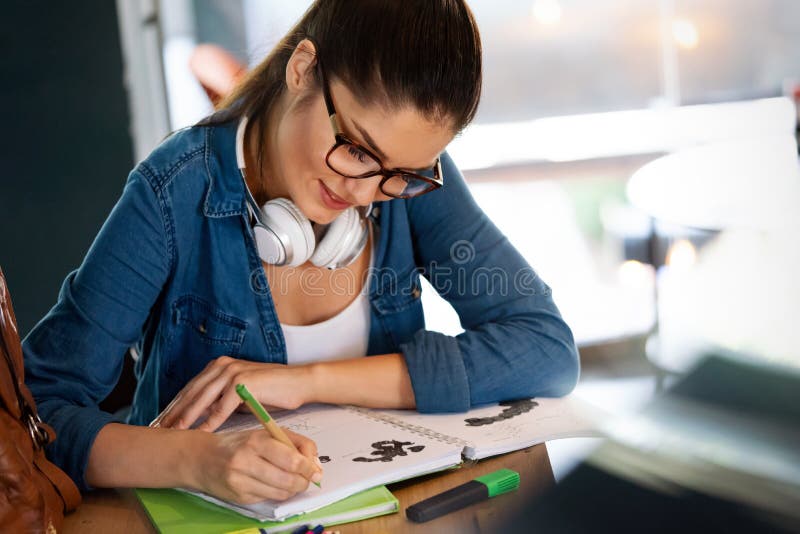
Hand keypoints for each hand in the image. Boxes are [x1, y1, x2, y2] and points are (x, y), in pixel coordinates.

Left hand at [154, 356, 310, 431]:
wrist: (297, 383)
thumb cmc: (272, 390)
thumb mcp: (239, 393)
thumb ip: (219, 399)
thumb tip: (199, 413)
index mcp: (219, 365)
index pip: (191, 388)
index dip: (174, 406)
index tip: (161, 422)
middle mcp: (222, 365)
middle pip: (191, 393)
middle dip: (174, 413)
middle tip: (159, 430)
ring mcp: (232, 372)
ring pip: (202, 400)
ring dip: (187, 418)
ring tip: (175, 433)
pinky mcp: (242, 383)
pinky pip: (221, 407)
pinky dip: (210, 422)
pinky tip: (201, 433)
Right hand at [189, 426, 321, 503]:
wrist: (202, 458)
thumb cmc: (239, 443)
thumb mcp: (266, 433)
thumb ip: (294, 443)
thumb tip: (315, 463)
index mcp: (256, 441)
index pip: (291, 459)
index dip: (308, 467)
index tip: (315, 470)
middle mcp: (246, 461)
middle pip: (288, 479)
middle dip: (304, 481)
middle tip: (308, 478)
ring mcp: (241, 481)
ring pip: (280, 493)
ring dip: (293, 489)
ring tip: (294, 481)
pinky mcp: (239, 497)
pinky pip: (268, 498)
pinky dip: (278, 493)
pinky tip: (274, 484)